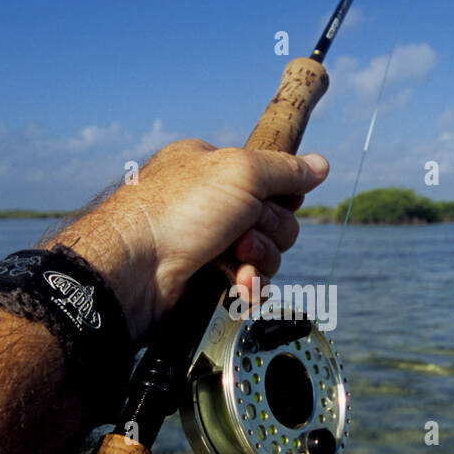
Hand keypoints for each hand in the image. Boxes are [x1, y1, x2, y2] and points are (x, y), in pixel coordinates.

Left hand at [49, 139, 328, 342]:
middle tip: (243, 233)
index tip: (279, 200)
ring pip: (264, 253)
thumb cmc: (178, 211)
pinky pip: (248, 281)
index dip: (281, 193)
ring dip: (259, 260)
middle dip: (268, 230)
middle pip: (274, 217)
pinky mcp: (205, 277)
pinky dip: (248, 285)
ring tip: (234, 261)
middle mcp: (210, 202)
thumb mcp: (241, 172)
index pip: (269, 177)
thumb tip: (320, 165)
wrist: (134, 271)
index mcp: (212, 167)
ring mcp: (207, 241)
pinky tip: (237, 288)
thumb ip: (285, 169)